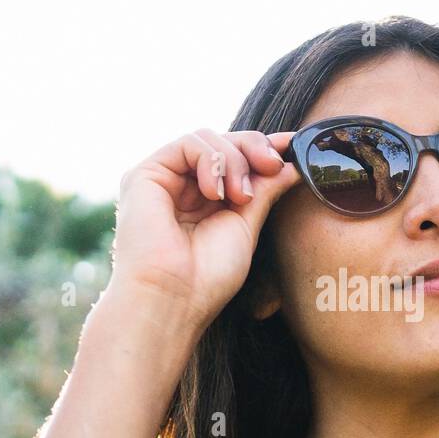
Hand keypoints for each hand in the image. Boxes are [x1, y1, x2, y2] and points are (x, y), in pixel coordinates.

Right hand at [107, 128, 302, 327]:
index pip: (235, 159)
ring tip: (239, 198)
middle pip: (223, 142)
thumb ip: (265, 190)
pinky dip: (211, 160)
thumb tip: (292, 163)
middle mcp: (181, 187)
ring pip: (208, 138)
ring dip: (234, 161)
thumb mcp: (247, 225)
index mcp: (204, 201)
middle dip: (255, 149)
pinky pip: (187, 143)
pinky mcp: (144, 174)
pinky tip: (216, 193)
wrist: (173, 299)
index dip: (263, 148)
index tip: (293, 145)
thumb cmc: (207, 277)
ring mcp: (163, 179)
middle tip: (273, 167)